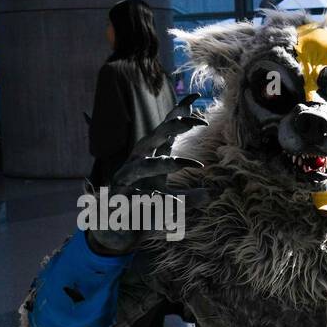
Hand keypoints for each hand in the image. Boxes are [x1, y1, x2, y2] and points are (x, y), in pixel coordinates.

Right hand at [90, 95, 208, 255]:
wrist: (116, 228)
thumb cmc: (142, 207)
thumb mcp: (170, 201)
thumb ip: (188, 197)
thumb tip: (210, 194)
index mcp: (150, 157)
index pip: (165, 131)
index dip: (178, 113)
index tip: (195, 98)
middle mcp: (138, 162)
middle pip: (155, 138)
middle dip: (175, 127)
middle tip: (199, 122)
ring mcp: (127, 177)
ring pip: (146, 165)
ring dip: (168, 163)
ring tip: (192, 164)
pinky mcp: (121, 195)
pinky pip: (140, 194)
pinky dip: (155, 198)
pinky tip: (167, 199)